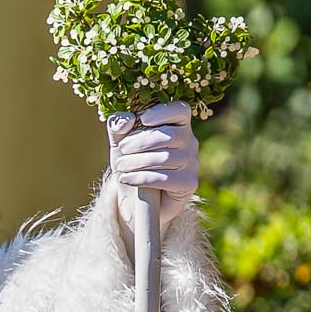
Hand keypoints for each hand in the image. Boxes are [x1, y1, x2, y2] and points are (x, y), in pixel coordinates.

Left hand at [104, 99, 198, 221]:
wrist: (136, 200)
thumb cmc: (131, 165)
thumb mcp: (120, 144)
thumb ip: (118, 127)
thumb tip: (127, 119)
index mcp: (177, 126)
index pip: (180, 110)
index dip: (163, 112)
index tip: (142, 118)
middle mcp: (190, 142)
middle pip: (168, 136)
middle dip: (139, 142)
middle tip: (122, 151)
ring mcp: (192, 163)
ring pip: (165, 158)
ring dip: (136, 162)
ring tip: (121, 166)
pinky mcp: (189, 184)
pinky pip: (166, 178)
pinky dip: (141, 178)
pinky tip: (126, 179)